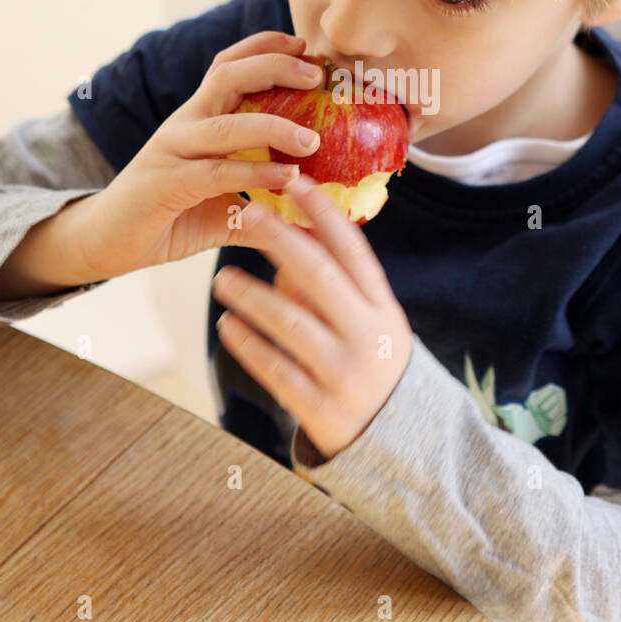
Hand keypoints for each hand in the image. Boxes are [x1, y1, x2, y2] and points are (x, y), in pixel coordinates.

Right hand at [75, 31, 325, 280]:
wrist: (108, 243)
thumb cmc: (170, 218)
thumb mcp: (226, 206)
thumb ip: (266, 204)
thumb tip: (316, 218)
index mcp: (198, 118)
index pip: (229, 66)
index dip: (265, 48)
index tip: (306, 46)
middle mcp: (184, 124)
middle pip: (228, 76)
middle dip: (274, 66)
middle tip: (316, 74)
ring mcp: (172, 151)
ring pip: (226, 125)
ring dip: (275, 126)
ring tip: (314, 139)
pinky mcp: (165, 184)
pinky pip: (216, 172)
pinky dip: (256, 172)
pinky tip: (288, 177)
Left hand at [212, 171, 413, 460]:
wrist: (399, 440)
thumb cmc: (370, 365)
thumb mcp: (367, 323)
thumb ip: (332, 290)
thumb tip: (285, 252)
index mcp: (383, 308)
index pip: (353, 250)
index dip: (324, 213)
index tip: (296, 180)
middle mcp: (369, 336)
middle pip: (321, 277)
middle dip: (282, 240)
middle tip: (247, 212)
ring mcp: (347, 374)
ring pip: (293, 324)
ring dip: (253, 296)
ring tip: (221, 277)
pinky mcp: (322, 409)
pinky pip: (278, 371)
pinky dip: (250, 346)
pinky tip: (227, 325)